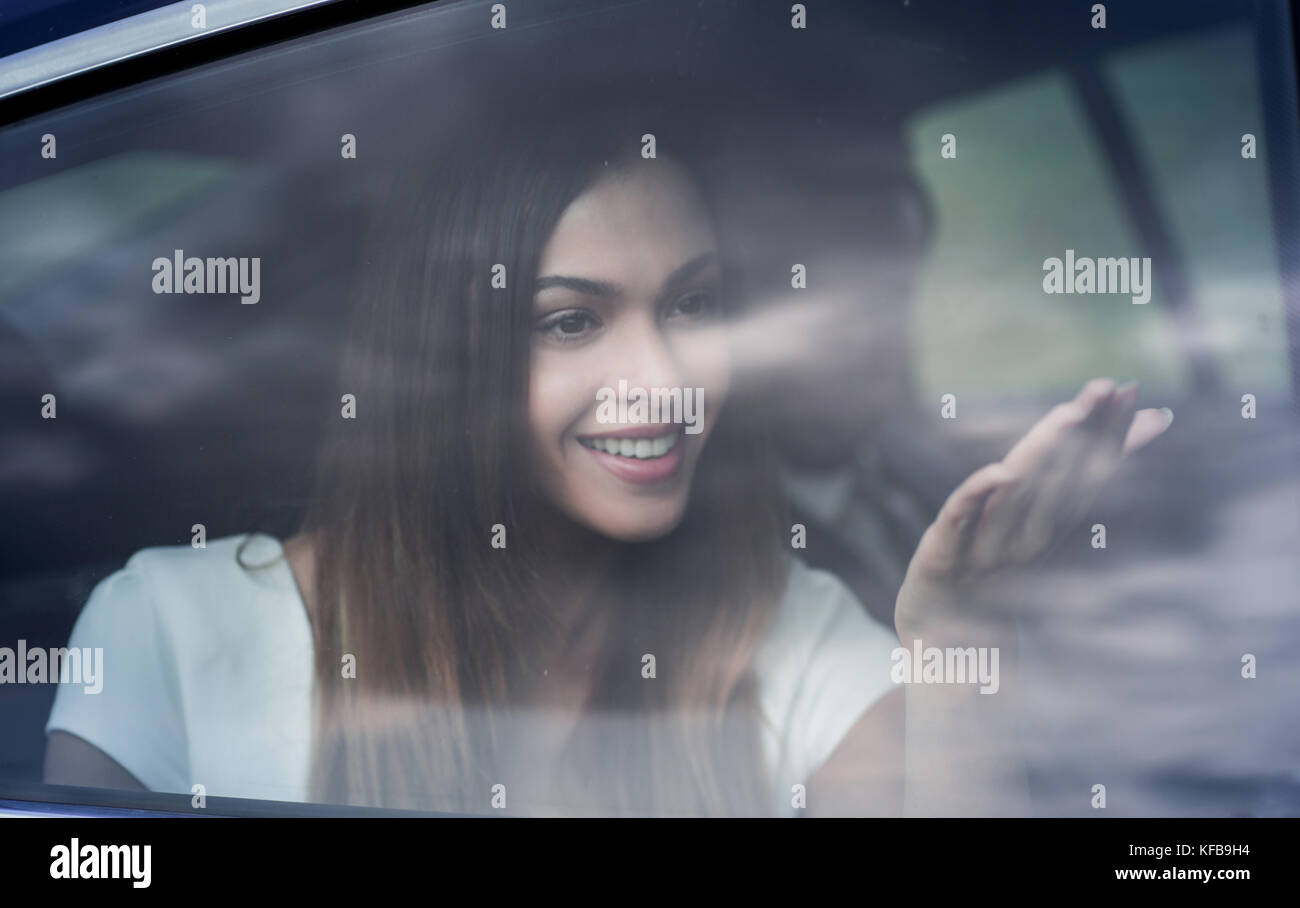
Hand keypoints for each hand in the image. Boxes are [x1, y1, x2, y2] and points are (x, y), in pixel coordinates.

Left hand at [895, 378, 1170, 639]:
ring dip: (1043, 452)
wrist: (943, 648)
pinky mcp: (942, 557)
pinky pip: (960, 520)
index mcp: (1048, 529)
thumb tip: (1103, 461)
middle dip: (1086, 431)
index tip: (1132, 392)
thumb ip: (1059, 492)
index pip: (1086, 476)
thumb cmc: (990, 580)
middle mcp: (1024, 538)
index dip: (1109, 435)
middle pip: (1060, 478)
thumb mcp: (1028, 533)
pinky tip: (1000, 473)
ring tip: (1069, 414)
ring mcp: (984, 549)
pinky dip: (978, 495)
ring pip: (1017, 493)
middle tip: (1108, 387)